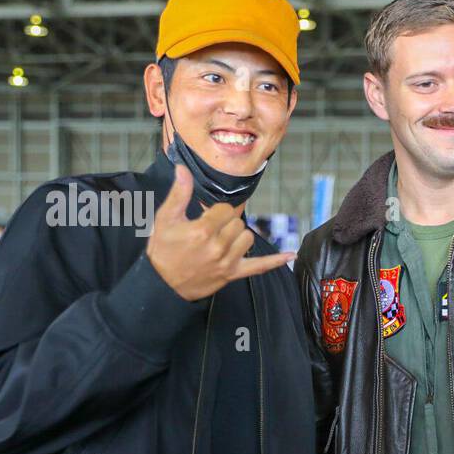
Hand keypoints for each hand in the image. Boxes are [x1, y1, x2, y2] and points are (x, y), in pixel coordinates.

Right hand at [145, 165, 293, 300]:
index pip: (224, 210)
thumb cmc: (163, 250)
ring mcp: (227, 262)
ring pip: (248, 238)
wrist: (162, 284)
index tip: (204, 218)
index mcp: (202, 231)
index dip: (215, 212)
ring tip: (221, 240)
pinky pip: (259, 267)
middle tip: (210, 231)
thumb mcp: (166, 219)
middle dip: (225, 223)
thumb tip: (182, 168)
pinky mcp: (233, 274)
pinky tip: (290, 255)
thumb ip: (179, 193)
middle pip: (237, 223)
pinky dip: (275, 261)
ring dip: (238, 236)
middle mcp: (217, 247)